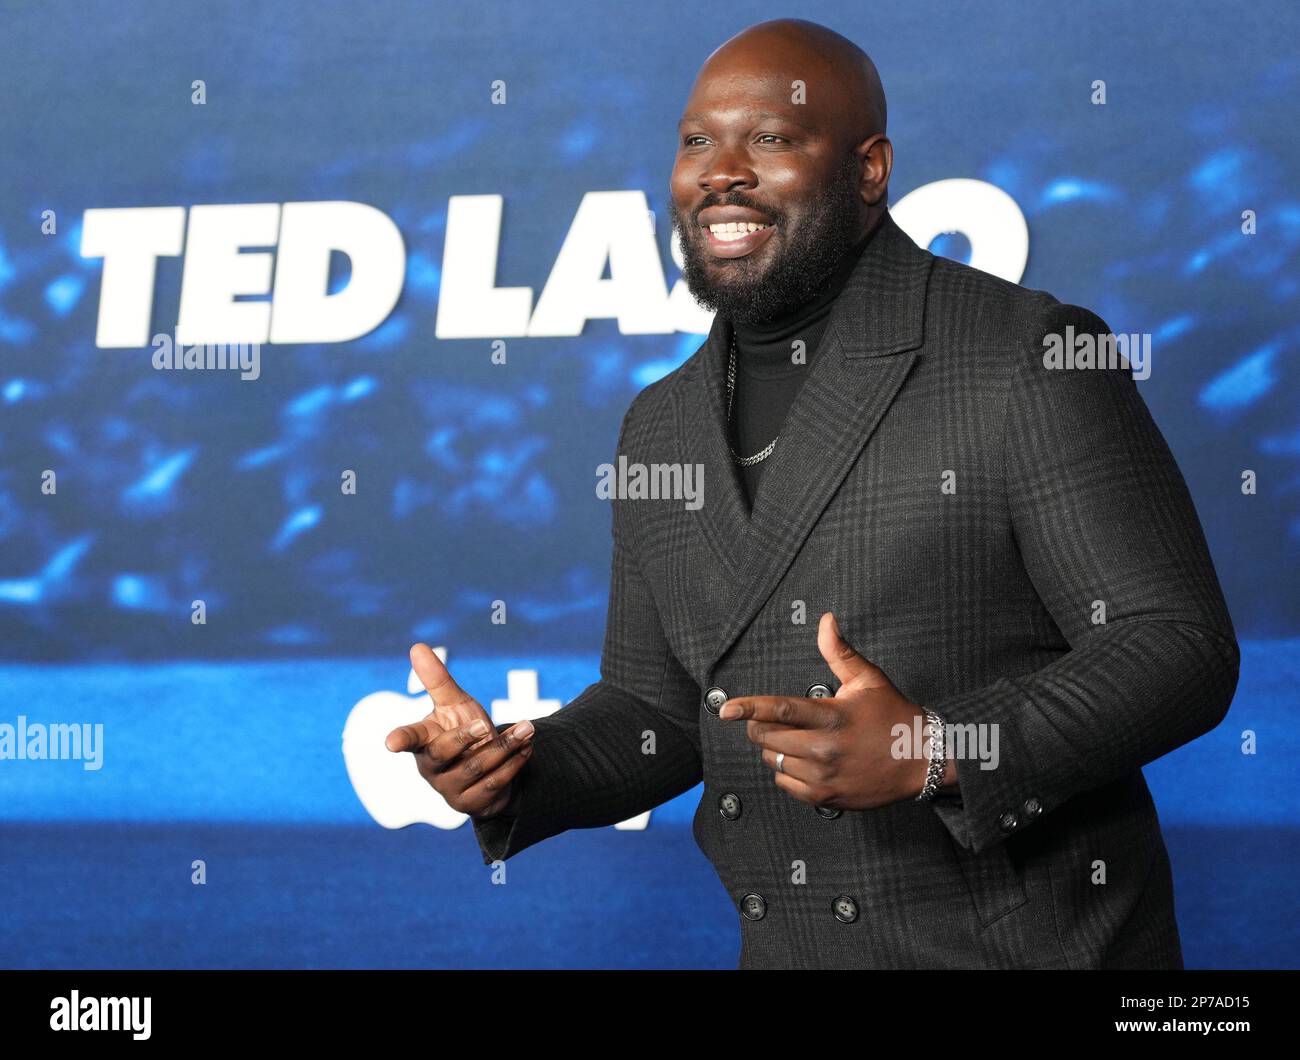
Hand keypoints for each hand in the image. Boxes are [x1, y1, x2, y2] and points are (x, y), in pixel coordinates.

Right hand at [385, 643, 534, 818]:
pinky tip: (526, 747)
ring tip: (528, 729)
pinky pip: (494, 784)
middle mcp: (430, 768)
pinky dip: (514, 763)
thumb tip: (417, 646)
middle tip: (485, 724)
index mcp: (422, 742)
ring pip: (476, 767)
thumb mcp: (455, 704)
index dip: (400, 739)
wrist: (491, 768)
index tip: (390, 743)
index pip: (409, 739)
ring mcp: (449, 790)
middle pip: (443, 752)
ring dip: (505, 747)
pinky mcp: (471, 805)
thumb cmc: (464, 730)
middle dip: (465, 737)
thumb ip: (437, 680)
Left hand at [718, 612, 953, 809]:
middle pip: (767, 738)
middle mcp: (824, 749)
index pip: (780, 710)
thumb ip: (839, 652)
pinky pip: (785, 784)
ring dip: (775, 748)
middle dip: (760, 726)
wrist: (923, 760)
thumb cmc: (894, 716)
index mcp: (832, 716)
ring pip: (774, 760)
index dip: (749, 707)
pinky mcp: (826, 797)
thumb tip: (825, 620)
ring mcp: (824, 775)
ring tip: (797, 739)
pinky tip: (803, 761)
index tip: (726, 709)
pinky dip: (786, 772)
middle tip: (772, 720)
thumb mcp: (868, 680)